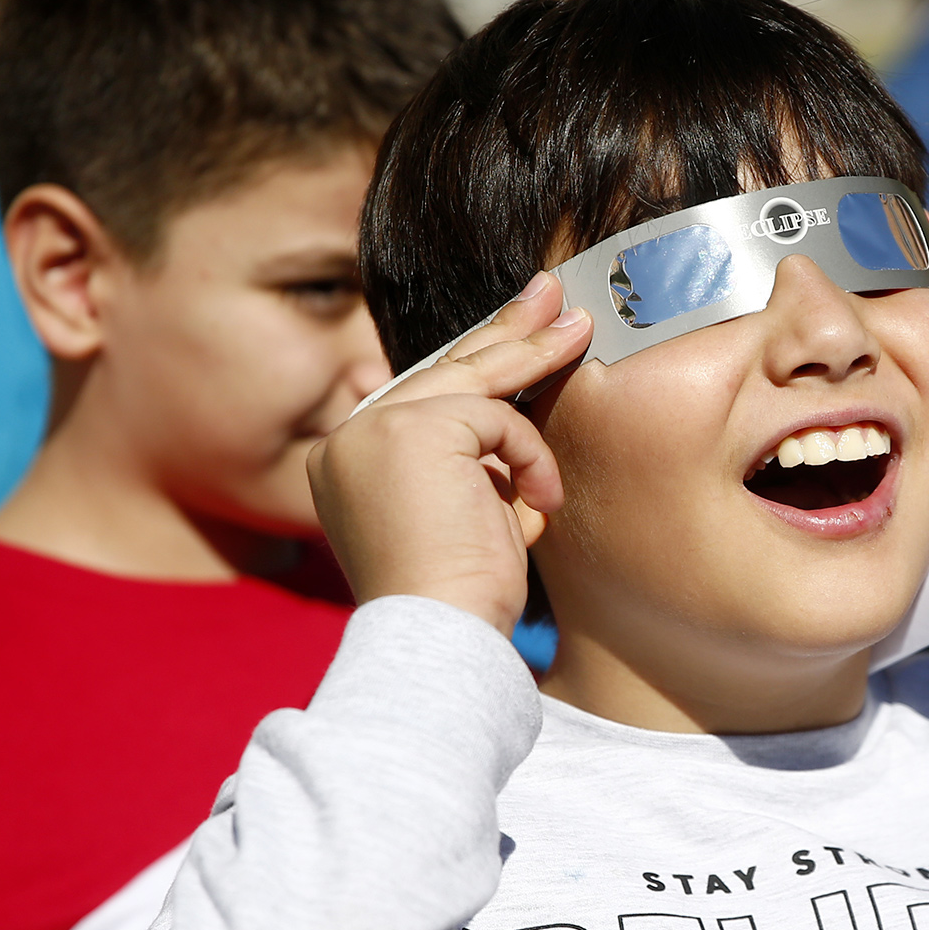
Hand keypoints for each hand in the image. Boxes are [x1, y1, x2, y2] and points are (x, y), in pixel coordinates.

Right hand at [307, 272, 590, 635]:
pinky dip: (528, 459)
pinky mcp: (410, 428)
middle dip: (504, 328)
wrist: (442, 638)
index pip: (421, 396)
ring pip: (472, 380)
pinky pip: (496, 418)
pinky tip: (538, 504)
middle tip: (552, 291)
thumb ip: (468, 463)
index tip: (522, 328)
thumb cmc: (464, 599)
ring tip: (581, 329)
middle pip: (440, 370)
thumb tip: (503, 416)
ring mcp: (372, 428)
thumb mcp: (465, 515)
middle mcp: (346, 438)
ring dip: (535, 358)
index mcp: (348, 460)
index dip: (475, 361)